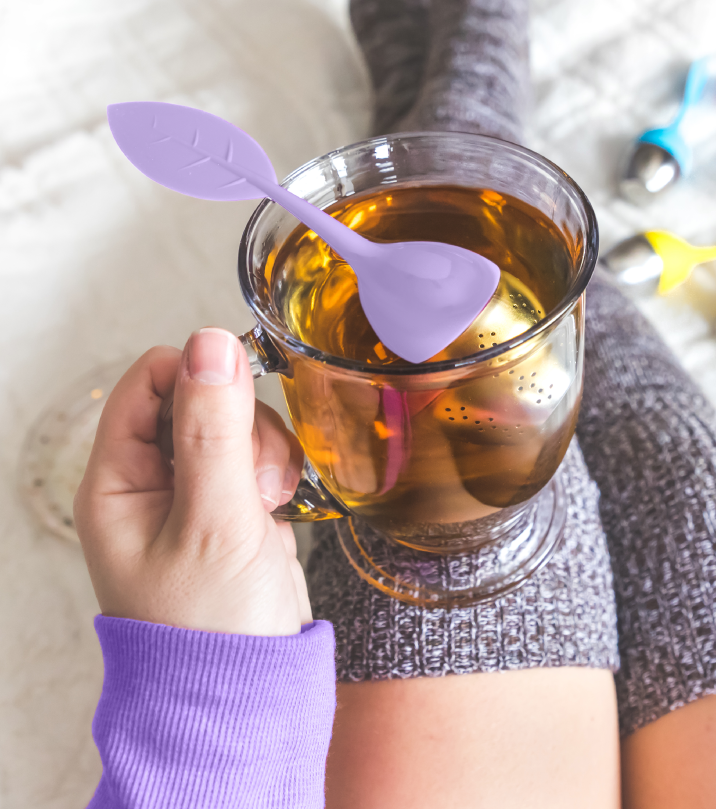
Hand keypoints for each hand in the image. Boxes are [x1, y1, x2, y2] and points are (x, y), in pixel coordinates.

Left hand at [75, 328, 311, 635]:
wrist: (251, 692)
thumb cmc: (213, 629)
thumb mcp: (214, 521)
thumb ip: (213, 430)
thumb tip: (211, 342)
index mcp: (118, 481)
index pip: (150, 381)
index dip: (200, 376)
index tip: (242, 400)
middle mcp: (150, 482)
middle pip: (200, 397)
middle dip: (242, 424)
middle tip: (254, 477)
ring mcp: (193, 495)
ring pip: (236, 423)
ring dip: (265, 448)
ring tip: (269, 498)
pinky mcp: (231, 507)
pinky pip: (257, 454)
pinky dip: (277, 470)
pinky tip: (277, 509)